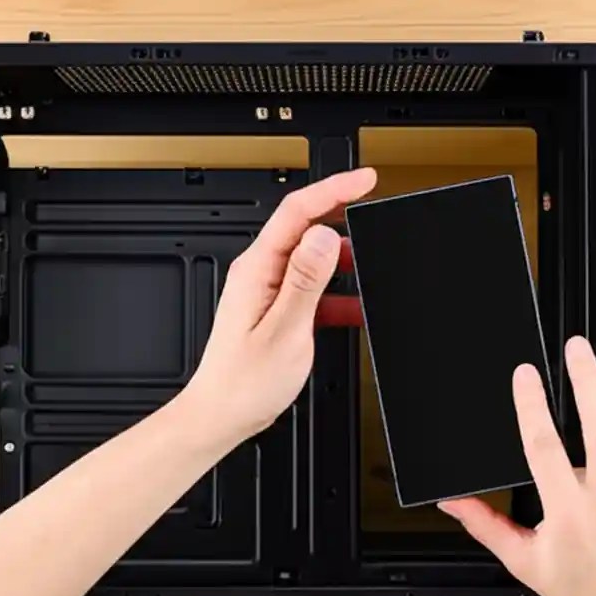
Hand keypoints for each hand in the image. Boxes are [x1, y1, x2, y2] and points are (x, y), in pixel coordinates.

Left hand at [181, 168, 376, 444]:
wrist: (220, 415)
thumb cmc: (243, 382)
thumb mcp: (284, 330)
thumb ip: (306, 280)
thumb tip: (324, 237)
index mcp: (257, 269)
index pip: (297, 211)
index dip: (333, 189)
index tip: (364, 180)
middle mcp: (260, 273)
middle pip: (306, 227)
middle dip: (344, 216)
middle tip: (376, 215)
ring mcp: (267, 290)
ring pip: (314, 259)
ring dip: (345, 262)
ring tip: (372, 270)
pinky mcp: (276, 308)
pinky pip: (314, 288)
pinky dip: (339, 293)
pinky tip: (357, 309)